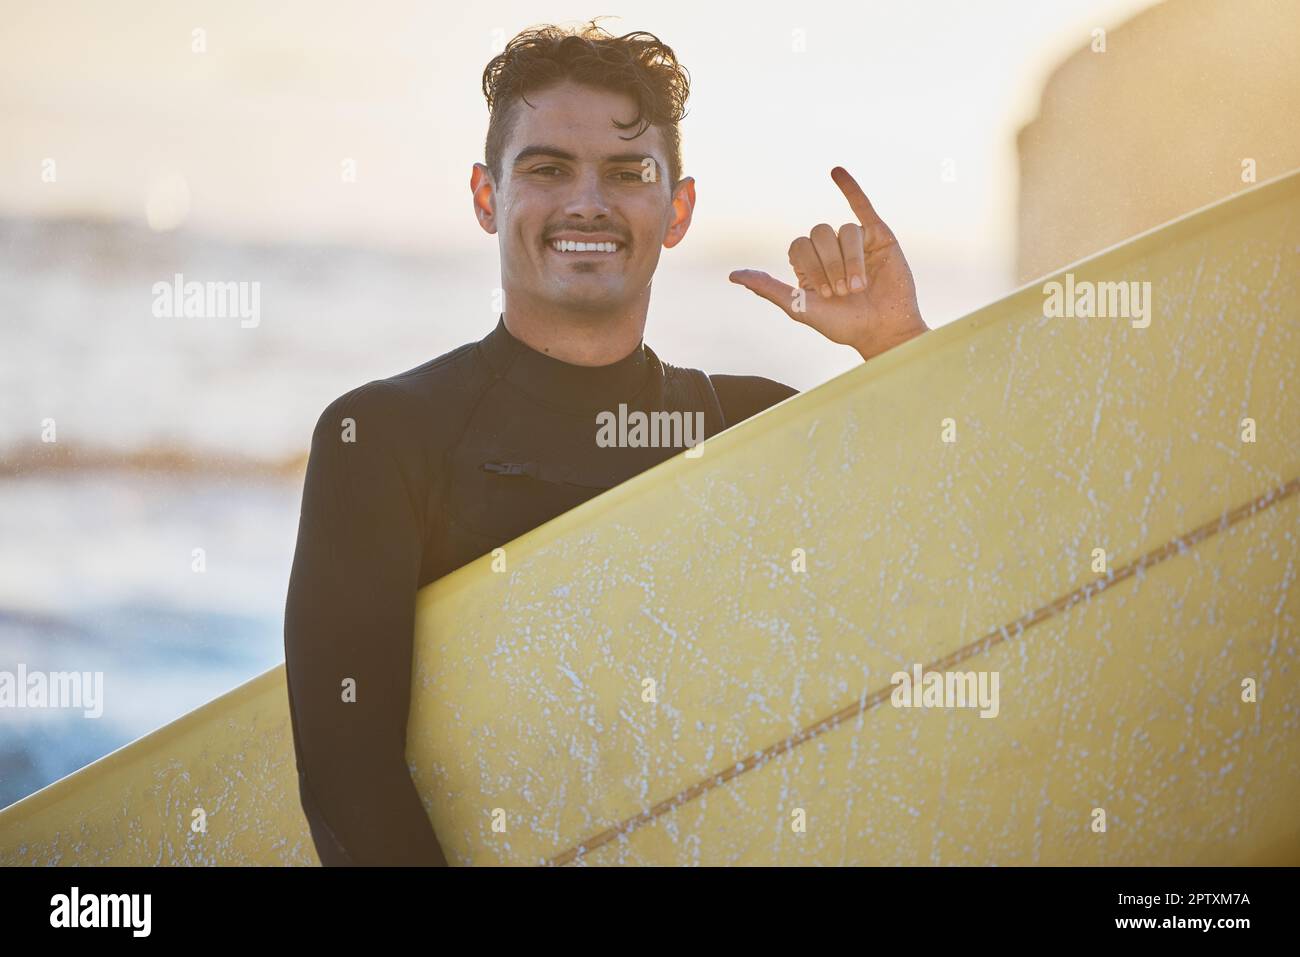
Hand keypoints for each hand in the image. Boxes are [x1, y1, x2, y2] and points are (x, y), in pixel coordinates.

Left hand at [730, 167, 927, 360]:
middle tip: (842, 292)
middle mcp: (830, 250)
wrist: (883, 330)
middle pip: (820, 233)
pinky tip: (835, 171)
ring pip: (845, 231)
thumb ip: (769, 288)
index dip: (810, 266)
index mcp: (810, 265)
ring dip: (850, 260)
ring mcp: (855, 242)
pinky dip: (850, 188)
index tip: (823, 294)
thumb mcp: (800, 308)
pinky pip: (862, 206)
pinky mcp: (879, 236)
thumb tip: (733, 276)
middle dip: (830, 265)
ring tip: (858, 287)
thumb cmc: (843, 324)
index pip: (799, 245)